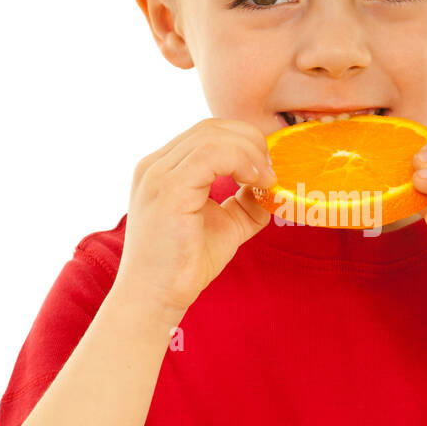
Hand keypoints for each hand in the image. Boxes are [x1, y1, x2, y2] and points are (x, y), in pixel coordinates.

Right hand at [115, 118, 274, 318]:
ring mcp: (158, 174)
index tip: (266, 168)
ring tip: (266, 178)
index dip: (244, 141)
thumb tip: (270, 186)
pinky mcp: (168, 189)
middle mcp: (155, 165)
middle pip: (211, 127)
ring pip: (214, 136)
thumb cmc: (183, 265)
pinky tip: (256, 182)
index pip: (207, 133)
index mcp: (163, 169)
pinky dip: (242, 161)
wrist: (155, 298)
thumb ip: (245, 202)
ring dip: (250, 152)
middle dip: (250, 142)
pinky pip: (212, 154)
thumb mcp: (225, 224)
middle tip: (271, 171)